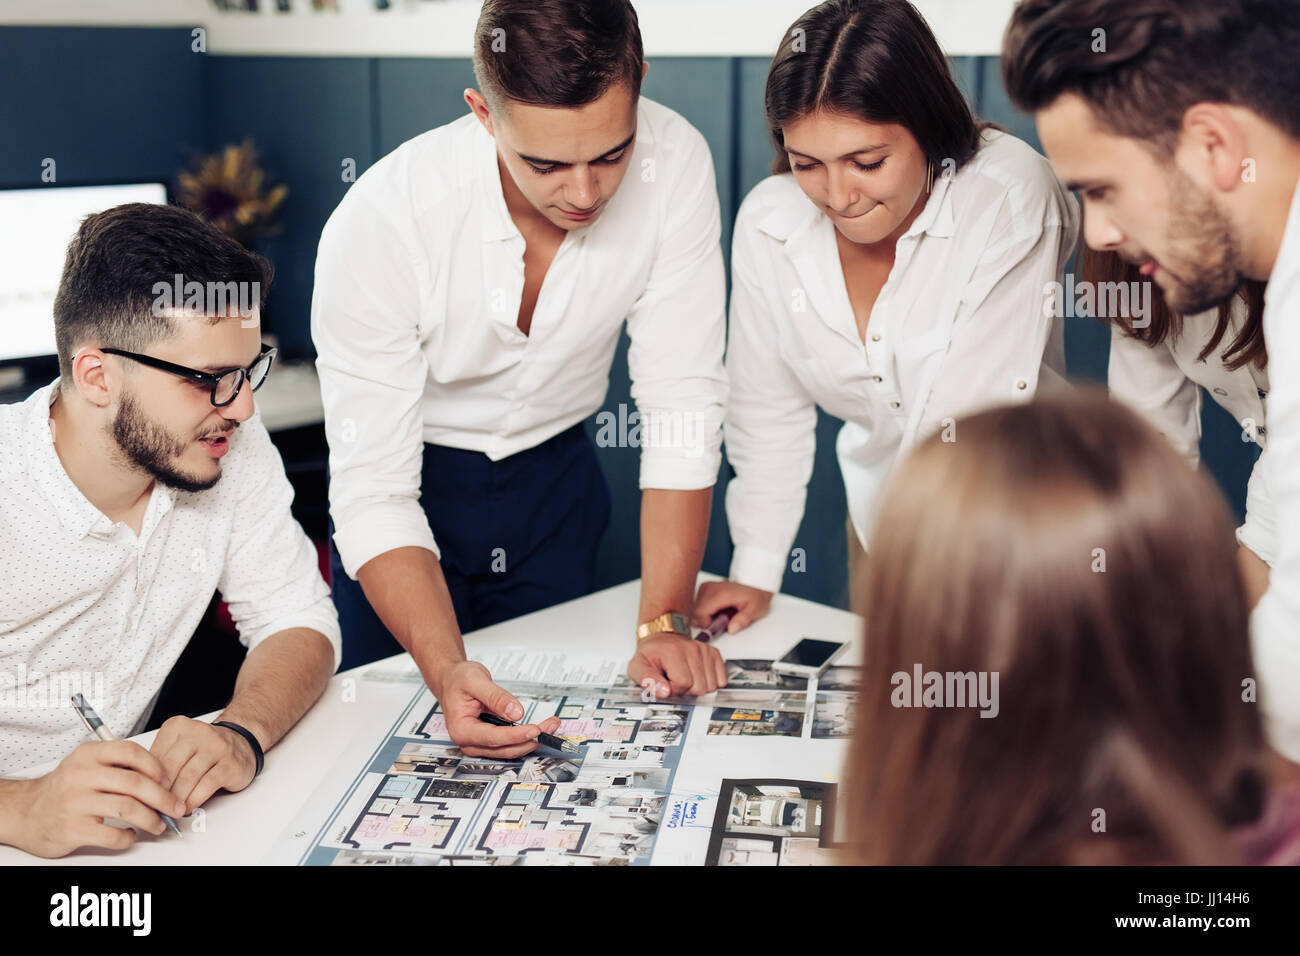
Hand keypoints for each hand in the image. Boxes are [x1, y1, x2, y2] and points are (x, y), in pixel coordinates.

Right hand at [4, 740, 186, 857]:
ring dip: (151, 819)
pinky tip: (130, 836)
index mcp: (88, 755)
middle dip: (163, 798)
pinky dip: (128, 838)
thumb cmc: (64, 789)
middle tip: (175, 808)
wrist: (25, 812)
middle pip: (136, 784)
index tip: (168, 781)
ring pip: (128, 809)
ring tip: (158, 825)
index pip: (131, 753)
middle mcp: (81, 775)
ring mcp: (75, 802)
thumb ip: (118, 766)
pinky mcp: (72, 828)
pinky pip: (112, 835)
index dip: (156, 767)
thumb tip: (162, 778)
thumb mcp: (86, 765)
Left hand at [149, 715, 259, 815]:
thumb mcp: (179, 748)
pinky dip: (195, 800)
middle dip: (162, 793)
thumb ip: (161, 763)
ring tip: (171, 811)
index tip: (144, 797)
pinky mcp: (231, 762)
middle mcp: (198, 732)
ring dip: (177, 799)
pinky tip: (189, 807)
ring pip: (189, 777)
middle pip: (171, 768)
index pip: (155, 757)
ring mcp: (217, 745)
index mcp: (178, 727)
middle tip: (155, 808)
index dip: (147, 782)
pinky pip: (207, 784)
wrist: (241, 741)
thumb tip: (143, 790)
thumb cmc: (205, 749)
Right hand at [429, 660, 561, 758]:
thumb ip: (496, 697)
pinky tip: (539, 729)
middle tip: (551, 725)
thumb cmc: (458, 680)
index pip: (493, 737)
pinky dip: (525, 738)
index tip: (535, 730)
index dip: (516, 735)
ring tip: (550, 725)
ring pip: (510, 749)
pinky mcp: (489, 741)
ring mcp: (480, 744)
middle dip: (530, 738)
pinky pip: (510, 745)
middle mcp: (470, 742)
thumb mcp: (476, 680)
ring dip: (531, 740)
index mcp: (461, 729)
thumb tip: (516, 712)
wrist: (451, 680)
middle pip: (505, 748)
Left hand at [627, 632, 726, 697]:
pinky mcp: (714, 654)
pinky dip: (710, 682)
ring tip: (685, 676)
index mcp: (673, 652)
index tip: (665, 682)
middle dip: (686, 689)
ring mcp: (705, 651)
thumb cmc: (652, 654)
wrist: (662, 638)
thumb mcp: (637, 667)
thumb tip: (664, 691)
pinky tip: (698, 675)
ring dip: (697, 686)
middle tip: (675, 679)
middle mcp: (692, 649)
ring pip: (711, 686)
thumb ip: (646, 680)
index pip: (683, 683)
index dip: (673, 689)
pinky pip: (721, 680)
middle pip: (699, 687)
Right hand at [694, 579, 772, 633]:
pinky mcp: (704, 588)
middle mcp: (710, 588)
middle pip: (695, 612)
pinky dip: (705, 611)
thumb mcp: (755, 609)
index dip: (706, 624)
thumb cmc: (755, 595)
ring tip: (721, 614)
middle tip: (722, 620)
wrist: (755, 582)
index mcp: (720, 594)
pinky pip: (697, 604)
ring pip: (695, 609)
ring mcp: (706, 587)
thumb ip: (743, 620)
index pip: (699, 613)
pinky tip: (717, 610)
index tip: (717, 626)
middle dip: (706, 621)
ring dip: (705, 616)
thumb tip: (732, 628)